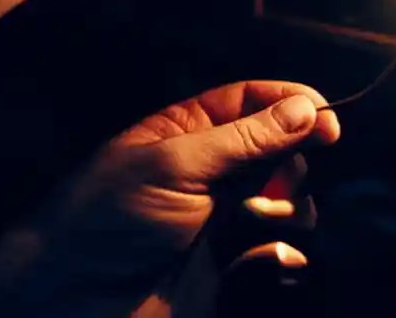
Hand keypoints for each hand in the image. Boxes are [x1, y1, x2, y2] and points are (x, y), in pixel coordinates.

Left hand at [0, 80, 336, 317]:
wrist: (67, 294)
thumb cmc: (107, 217)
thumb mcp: (176, 165)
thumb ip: (245, 139)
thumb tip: (306, 108)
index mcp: (190, 130)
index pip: (253, 100)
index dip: (292, 104)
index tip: (328, 120)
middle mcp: (210, 168)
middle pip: (278, 147)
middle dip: (293, 158)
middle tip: (286, 177)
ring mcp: (219, 216)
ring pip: (285, 198)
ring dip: (292, 205)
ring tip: (270, 217)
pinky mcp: (225, 263)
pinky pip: (274, 250)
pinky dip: (282, 250)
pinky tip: (271, 253)